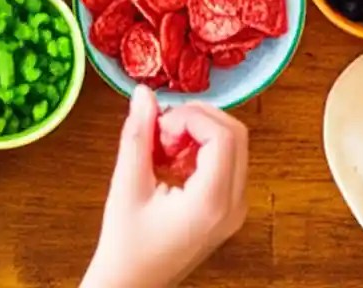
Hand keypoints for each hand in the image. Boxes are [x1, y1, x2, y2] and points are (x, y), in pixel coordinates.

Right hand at [83, 86, 247, 287]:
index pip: (222, 135)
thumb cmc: (126, 246)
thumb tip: (143, 94)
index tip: (161, 124)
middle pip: (236, 134)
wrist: (130, 285)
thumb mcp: (126, 185)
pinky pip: (229, 162)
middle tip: (162, 128)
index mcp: (212, 202)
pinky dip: (203, 149)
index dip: (191, 117)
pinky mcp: (229, 209)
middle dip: (198, 119)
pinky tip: (173, 160)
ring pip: (235, 145)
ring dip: (201, 132)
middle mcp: (234, 205)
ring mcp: (236, 209)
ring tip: (164, 146)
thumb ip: (137, 135)